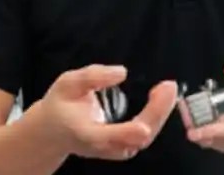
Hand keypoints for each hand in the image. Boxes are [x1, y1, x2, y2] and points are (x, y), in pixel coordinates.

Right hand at [36, 64, 176, 161]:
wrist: (55, 131)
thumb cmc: (60, 105)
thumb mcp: (67, 83)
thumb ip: (91, 77)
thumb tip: (122, 72)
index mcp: (84, 132)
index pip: (105, 137)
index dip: (124, 134)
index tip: (142, 127)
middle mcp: (102, 147)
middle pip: (134, 139)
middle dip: (155, 114)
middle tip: (167, 87)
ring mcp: (115, 151)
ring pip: (144, 139)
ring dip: (160, 113)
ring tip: (168, 88)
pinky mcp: (124, 149)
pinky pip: (145, 136)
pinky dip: (157, 116)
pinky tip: (162, 98)